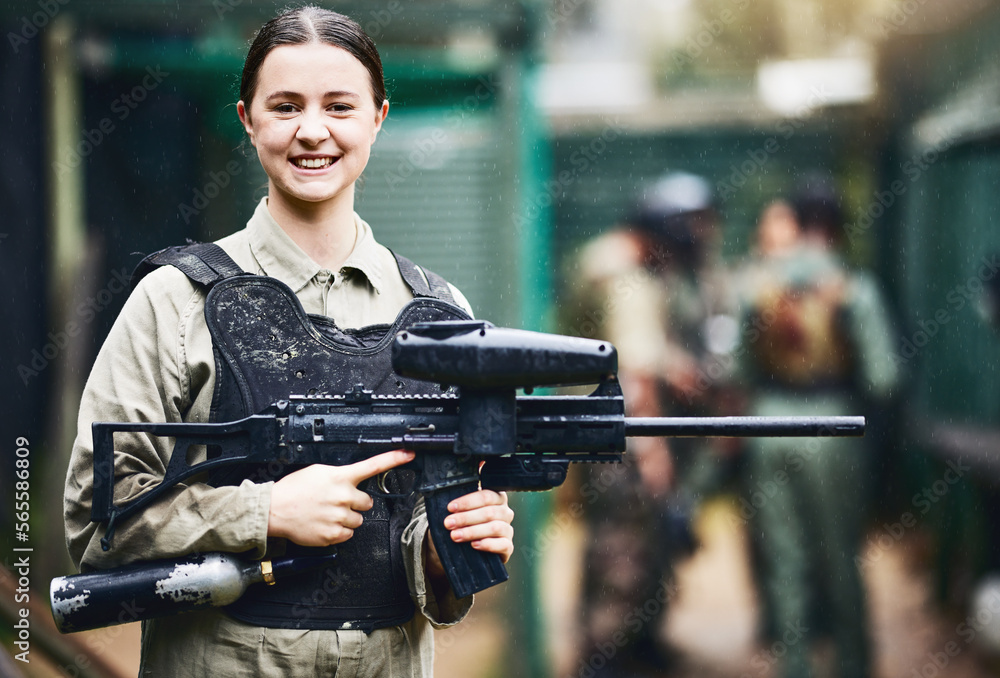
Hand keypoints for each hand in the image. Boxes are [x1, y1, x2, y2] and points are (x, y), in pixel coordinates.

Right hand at [267, 450, 414, 546]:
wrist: (274, 509)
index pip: (373, 465)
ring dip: (347, 518)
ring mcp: (340, 517)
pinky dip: (339, 532)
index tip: (409, 454)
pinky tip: (325, 524)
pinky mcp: (334, 535)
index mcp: (340, 477)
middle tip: (337, 502)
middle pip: (367, 503)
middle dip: (355, 504)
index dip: (394, 459)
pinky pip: (348, 535)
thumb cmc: (294, 490)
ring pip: (358, 520)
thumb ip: (340, 476)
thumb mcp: (319, 472)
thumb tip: (352, 480)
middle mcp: (344, 496)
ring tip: (327, 513)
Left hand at [425, 489, 514, 576]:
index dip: (467, 502)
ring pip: (495, 527)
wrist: (469, 549)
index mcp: (496, 498)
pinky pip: (503, 544)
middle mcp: (505, 512)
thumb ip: (460, 506)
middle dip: (466, 518)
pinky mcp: (508, 546)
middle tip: (449, 523)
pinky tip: (474, 545)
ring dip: (472, 531)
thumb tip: (448, 503)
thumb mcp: (462, 512)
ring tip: (456, 535)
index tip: (451, 507)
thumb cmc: (465, 525)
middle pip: (489, 512)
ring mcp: (508, 529)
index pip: (486, 496)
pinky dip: (487, 544)